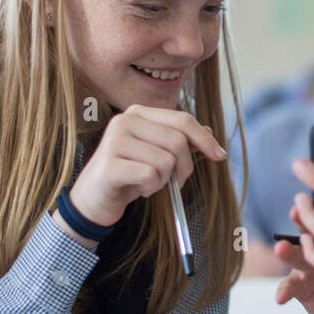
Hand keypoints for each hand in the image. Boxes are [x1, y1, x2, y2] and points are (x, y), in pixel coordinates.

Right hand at [68, 104, 225, 228]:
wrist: (94, 200)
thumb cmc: (129, 175)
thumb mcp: (158, 155)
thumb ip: (181, 141)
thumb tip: (208, 132)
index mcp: (138, 113)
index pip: (183, 120)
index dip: (205, 139)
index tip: (220, 156)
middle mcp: (124, 120)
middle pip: (178, 141)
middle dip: (184, 168)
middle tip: (172, 182)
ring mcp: (114, 140)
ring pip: (166, 161)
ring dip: (164, 181)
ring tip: (148, 183)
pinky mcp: (109, 164)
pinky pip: (151, 175)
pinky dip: (151, 188)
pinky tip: (138, 189)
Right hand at [274, 214, 313, 313]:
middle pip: (310, 231)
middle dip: (302, 221)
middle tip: (296, 212)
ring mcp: (309, 269)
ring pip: (296, 257)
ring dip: (286, 252)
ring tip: (281, 248)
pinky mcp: (302, 290)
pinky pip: (290, 288)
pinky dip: (284, 291)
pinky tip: (280, 296)